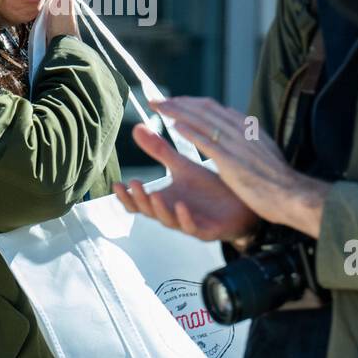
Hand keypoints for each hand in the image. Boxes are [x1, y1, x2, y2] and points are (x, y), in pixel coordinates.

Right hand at [115, 121, 260, 241]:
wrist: (240, 202)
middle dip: (139, 200)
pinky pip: (192, 227)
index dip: (126, 196)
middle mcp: (172, 213)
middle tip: (133, 185)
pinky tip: (182, 206)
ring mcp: (188, 222)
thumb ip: (159, 151)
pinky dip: (185, 218)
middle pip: (149, 211)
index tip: (116, 184)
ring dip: (159, 208)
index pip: (139, 202)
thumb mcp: (182, 166)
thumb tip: (136, 127)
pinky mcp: (206, 230)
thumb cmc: (208, 187)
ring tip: (154, 194)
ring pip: (168, 220)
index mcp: (164, 200)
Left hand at [150, 96, 328, 238]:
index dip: (192, 103)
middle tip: (158, 100)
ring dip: (178, 112)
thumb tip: (236, 120)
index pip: (215, 108)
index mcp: (249, 128)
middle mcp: (242, 131)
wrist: (293, 196)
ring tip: (159, 108)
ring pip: (202, 121)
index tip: (176, 102)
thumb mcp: (264, 151)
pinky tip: (174, 127)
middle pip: (204, 110)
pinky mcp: (231, 162)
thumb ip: (249, 136)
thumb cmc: (279, 180)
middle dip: (179, 103)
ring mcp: (237, 145)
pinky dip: (189, 132)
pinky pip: (206, 142)